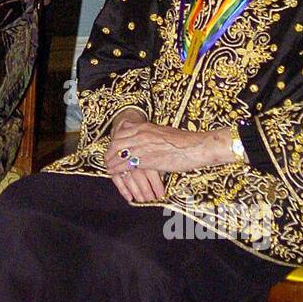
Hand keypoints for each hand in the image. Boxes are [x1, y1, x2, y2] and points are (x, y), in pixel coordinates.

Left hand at [108, 117, 231, 176]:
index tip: (111, 149)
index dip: (114, 142)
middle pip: (116, 143)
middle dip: (109, 153)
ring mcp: (142, 146)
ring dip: (111, 162)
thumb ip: (150, 135)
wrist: (195, 147)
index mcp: (144, 127)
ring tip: (108, 168)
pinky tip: (115, 174)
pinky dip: (118, 170)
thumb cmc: (184, 142)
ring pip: (118, 154)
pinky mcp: (146, 159)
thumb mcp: (163, 133)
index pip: (121, 133)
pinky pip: (126, 165)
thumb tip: (145, 139)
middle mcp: (140, 134)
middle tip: (107, 160)